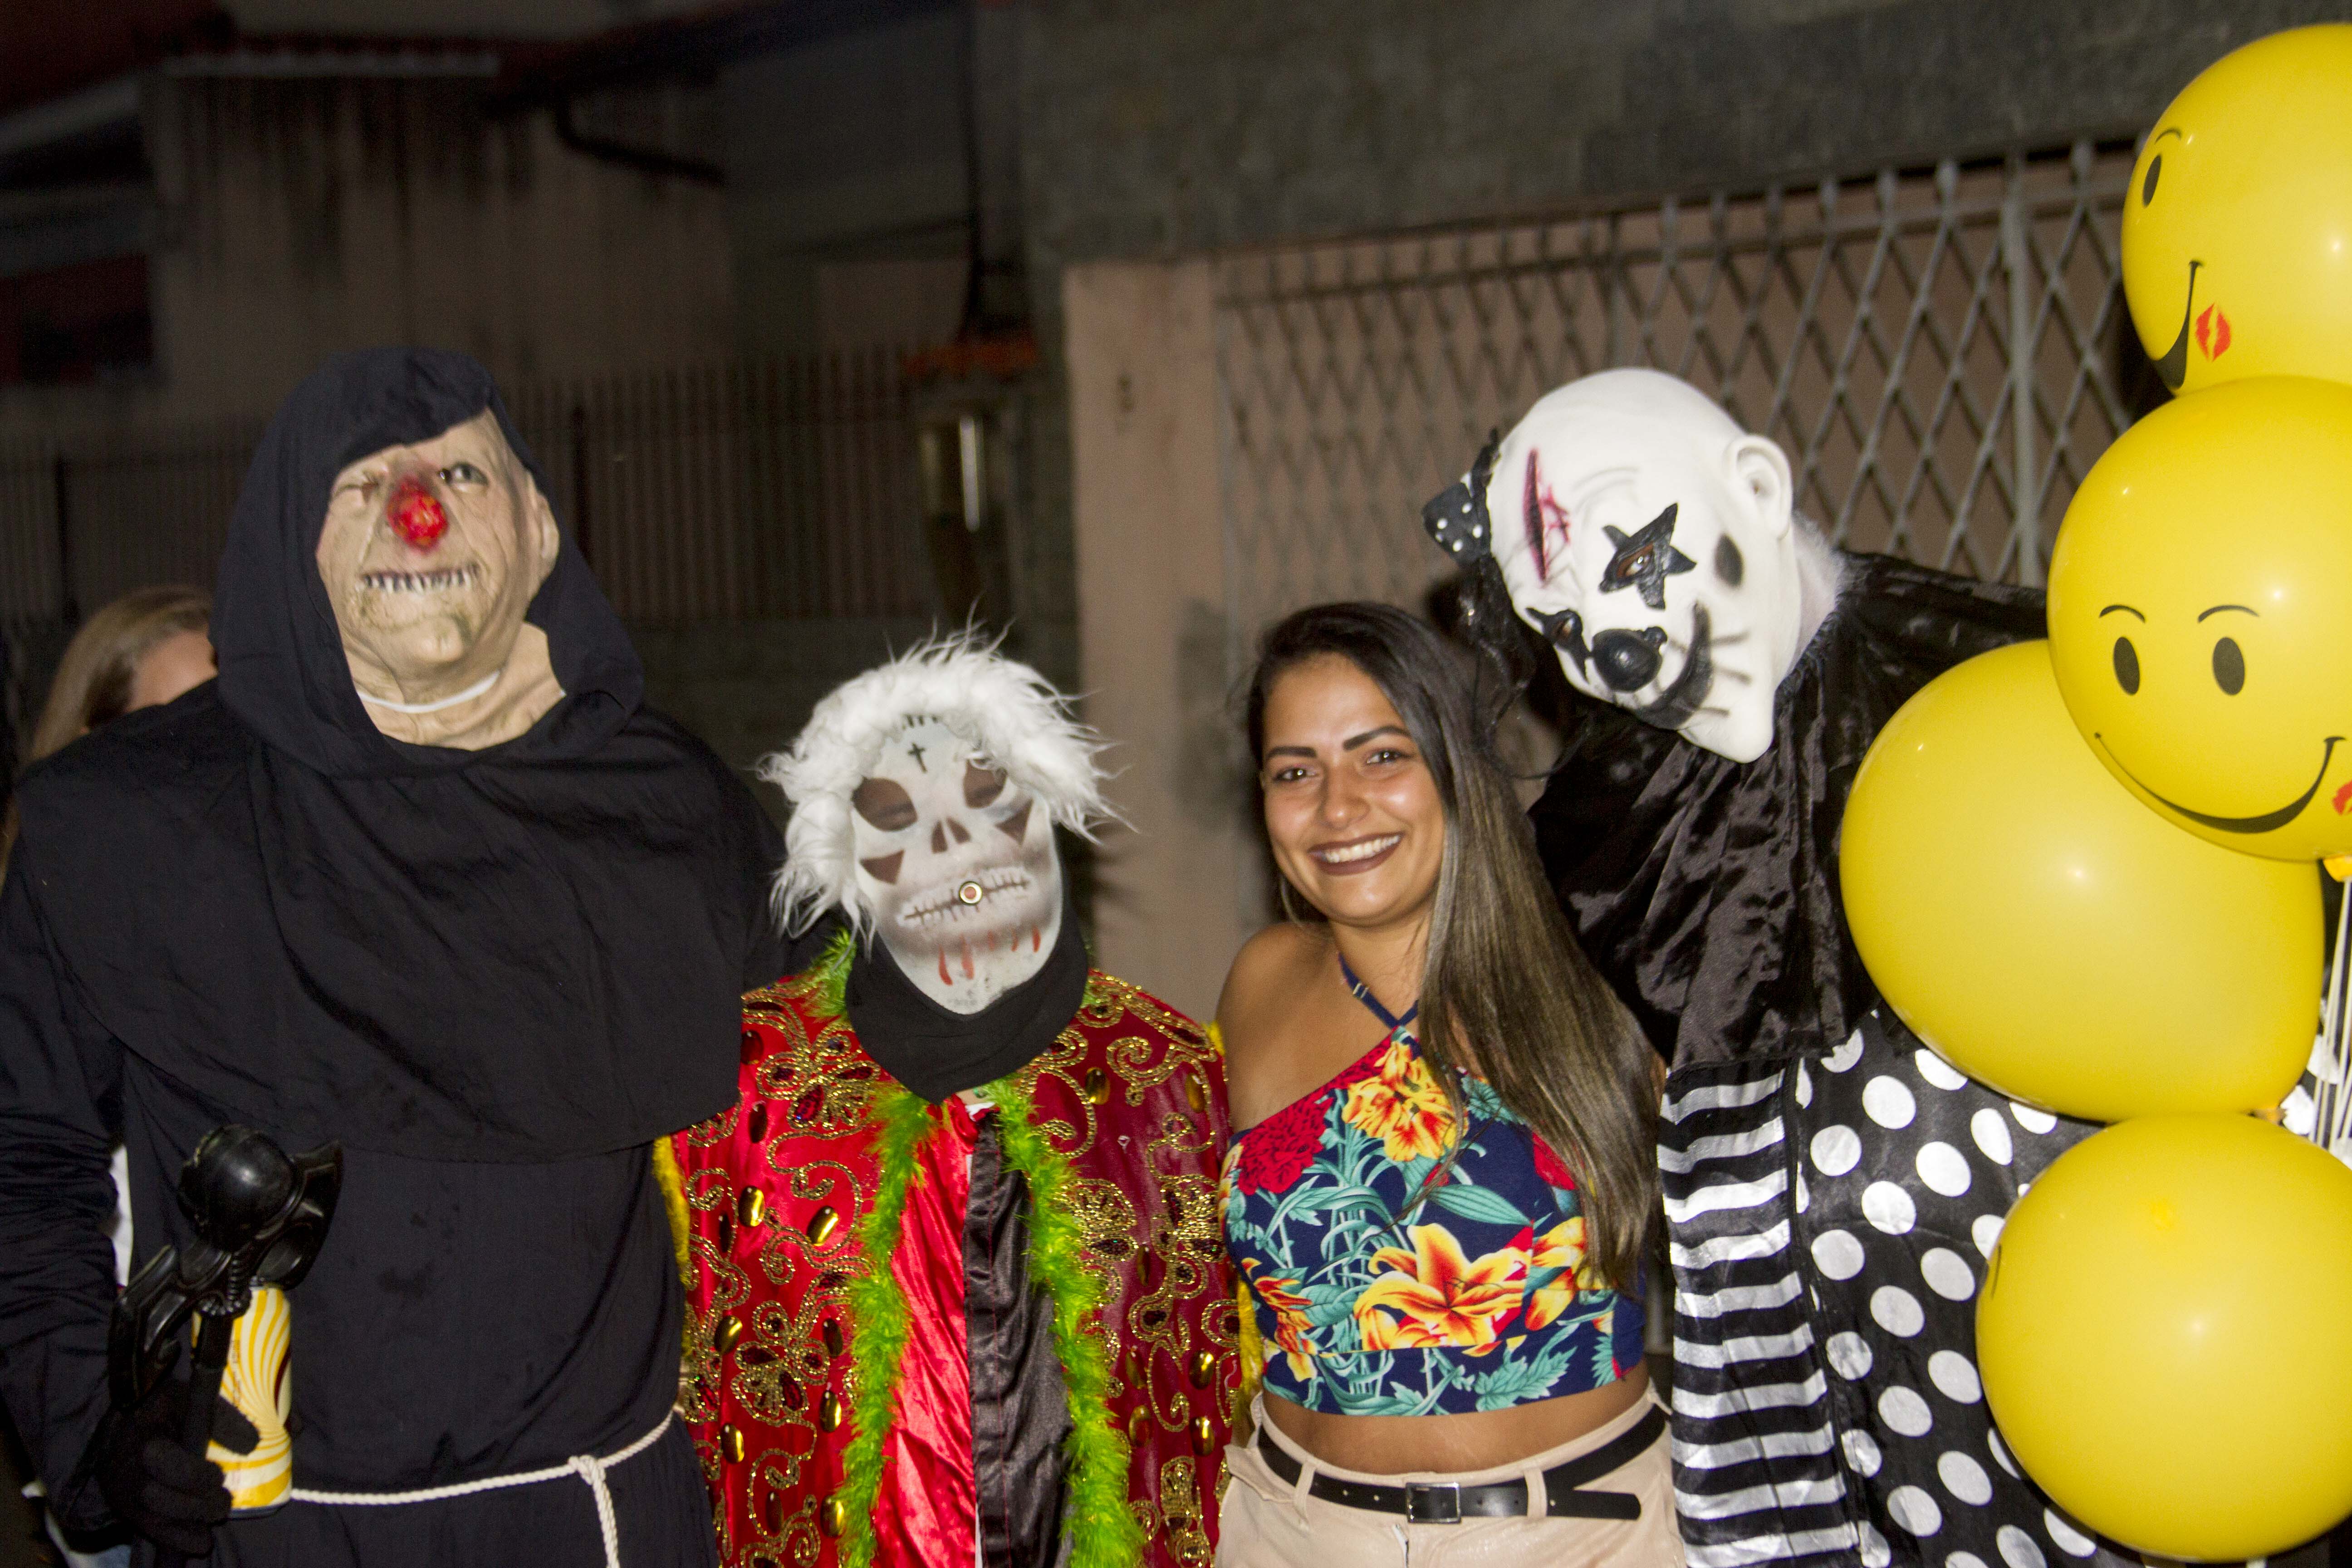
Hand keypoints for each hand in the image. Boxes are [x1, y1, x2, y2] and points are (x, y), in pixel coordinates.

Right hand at [86, 1378, 259, 1555]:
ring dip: (189, 1525)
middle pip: (155, 1497)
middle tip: (224, 1502)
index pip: (165, 1463)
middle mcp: (128, 1471)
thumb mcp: (188, 1399)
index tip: (218, 1475)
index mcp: (145, 1440)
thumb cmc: (162, 1409)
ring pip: (151, 1519)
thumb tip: (251, 1443)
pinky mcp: (126, 1509)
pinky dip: (176, 1539)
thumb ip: (220, 1417)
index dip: (195, 1476)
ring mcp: (124, 1493)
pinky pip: (148, 1531)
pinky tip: (201, 1542)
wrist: (120, 1427)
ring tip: (216, 1515)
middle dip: (195, 1504)